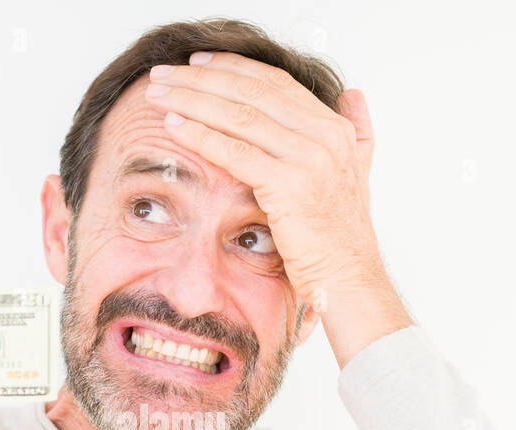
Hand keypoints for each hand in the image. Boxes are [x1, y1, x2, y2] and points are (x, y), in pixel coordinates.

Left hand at [141, 51, 389, 320]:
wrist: (350, 280)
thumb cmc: (341, 237)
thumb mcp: (357, 172)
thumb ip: (356, 131)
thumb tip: (351, 95)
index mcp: (335, 128)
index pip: (274, 82)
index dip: (232, 68)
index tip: (196, 64)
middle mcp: (325, 136)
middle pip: (251, 91)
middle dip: (200, 79)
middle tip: (162, 74)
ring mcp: (309, 159)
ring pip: (238, 115)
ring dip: (191, 100)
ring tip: (157, 95)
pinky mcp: (289, 186)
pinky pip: (234, 151)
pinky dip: (200, 135)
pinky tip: (173, 127)